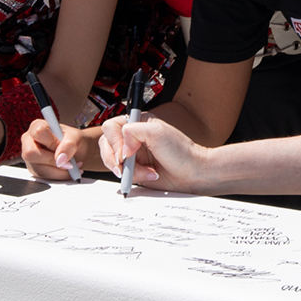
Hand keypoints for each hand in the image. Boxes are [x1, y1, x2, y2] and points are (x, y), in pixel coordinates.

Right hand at [22, 120, 101, 178]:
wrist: (77, 152)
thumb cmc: (74, 141)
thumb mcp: (77, 137)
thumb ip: (70, 144)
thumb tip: (60, 159)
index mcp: (37, 126)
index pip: (38, 132)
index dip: (52, 143)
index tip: (64, 148)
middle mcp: (29, 141)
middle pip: (30, 153)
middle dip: (53, 161)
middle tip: (70, 164)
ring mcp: (30, 157)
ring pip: (38, 169)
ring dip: (59, 172)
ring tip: (73, 167)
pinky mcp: (34, 169)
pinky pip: (43, 177)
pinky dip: (58, 176)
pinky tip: (67, 171)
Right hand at [98, 114, 213, 192]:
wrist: (193, 173)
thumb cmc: (181, 151)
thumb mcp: (157, 132)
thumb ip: (133, 131)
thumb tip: (121, 147)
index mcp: (137, 123)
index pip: (111, 127)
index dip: (115, 141)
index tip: (126, 153)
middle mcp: (132, 138)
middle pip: (106, 145)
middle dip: (115, 159)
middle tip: (125, 166)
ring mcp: (133, 155)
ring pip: (113, 162)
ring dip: (129, 170)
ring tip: (148, 171)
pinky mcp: (135, 171)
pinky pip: (123, 175)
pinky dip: (134, 178)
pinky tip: (150, 176)